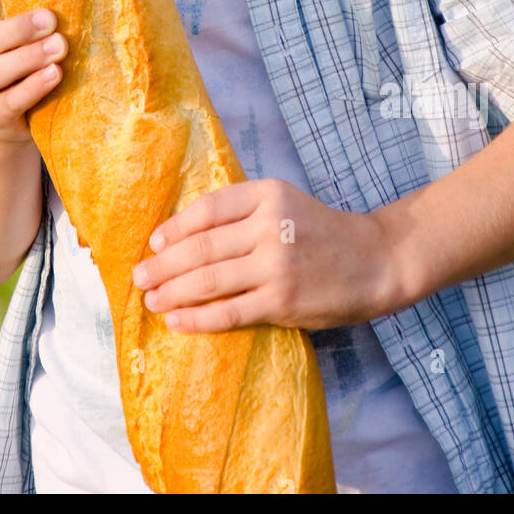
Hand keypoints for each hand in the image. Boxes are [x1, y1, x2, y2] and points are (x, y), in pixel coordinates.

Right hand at [0, 0, 67, 146]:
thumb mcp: (5, 29)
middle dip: (16, 29)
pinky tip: (54, 74)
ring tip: (59, 46)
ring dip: (28, 58)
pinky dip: (33, 87)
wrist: (0, 124)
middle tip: (50, 18)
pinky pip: (11, 102)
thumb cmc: (10, 57)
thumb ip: (16, 1)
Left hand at [131, 178, 398, 332]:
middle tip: (138, 276)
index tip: (155, 242)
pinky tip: (176, 320)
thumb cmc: (320, 232)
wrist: (375, 260)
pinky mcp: (282, 301)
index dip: (175, 227)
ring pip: (208, 279)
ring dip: (171, 291)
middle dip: (162, 264)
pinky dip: (196, 317)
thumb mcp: (284, 203)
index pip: (207, 209)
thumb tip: (182, 231)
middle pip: (200, 246)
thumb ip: (242, 211)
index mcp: (267, 194)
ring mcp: (276, 265)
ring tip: (150, 299)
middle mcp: (270, 226)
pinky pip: (228, 311)